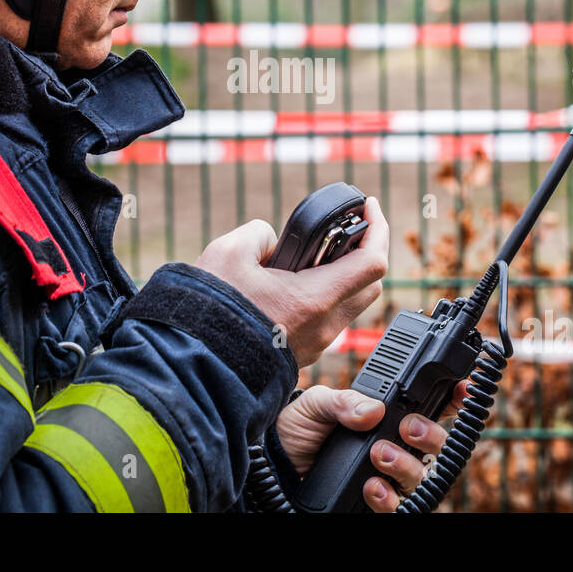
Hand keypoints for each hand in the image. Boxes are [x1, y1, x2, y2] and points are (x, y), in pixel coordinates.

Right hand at [194, 197, 387, 366]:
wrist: (194, 364)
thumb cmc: (211, 313)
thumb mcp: (229, 252)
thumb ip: (259, 234)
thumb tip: (271, 241)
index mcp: (314, 300)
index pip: (372, 261)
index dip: (378, 227)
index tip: (369, 206)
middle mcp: (324, 327)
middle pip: (370, 284)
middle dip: (367, 251)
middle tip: (349, 229)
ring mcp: (316, 345)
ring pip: (350, 305)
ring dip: (346, 276)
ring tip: (318, 254)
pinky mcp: (303, 354)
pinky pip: (329, 321)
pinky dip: (326, 296)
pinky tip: (298, 281)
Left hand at [274, 381, 468, 511]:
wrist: (273, 461)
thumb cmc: (298, 429)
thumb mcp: (317, 405)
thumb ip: (344, 402)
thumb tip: (374, 410)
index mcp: (388, 416)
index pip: (431, 408)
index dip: (453, 399)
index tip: (459, 391)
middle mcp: (394, 446)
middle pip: (437, 445)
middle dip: (430, 436)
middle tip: (406, 429)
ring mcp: (387, 475)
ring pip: (422, 476)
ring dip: (407, 466)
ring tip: (379, 456)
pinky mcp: (373, 500)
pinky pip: (398, 506)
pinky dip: (389, 498)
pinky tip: (371, 486)